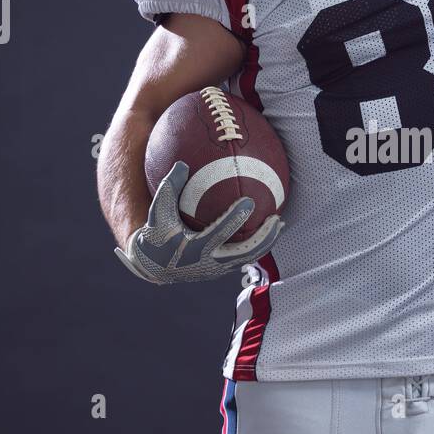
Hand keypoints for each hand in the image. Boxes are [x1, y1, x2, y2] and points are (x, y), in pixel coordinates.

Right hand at [114, 161, 283, 284]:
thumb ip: (169, 188)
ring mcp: (218, 269)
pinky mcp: (222, 270)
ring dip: (266, 241)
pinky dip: (258, 243)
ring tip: (279, 223)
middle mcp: (210, 263)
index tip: (249, 200)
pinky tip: (266, 227)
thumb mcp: (158, 211)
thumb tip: (182, 163)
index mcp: (195, 249)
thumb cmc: (156, 234)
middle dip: (264, 237)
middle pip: (245, 253)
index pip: (220, 233)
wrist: (153, 266)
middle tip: (276, 218)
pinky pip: (245, 256)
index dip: (235, 218)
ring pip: (249, 257)